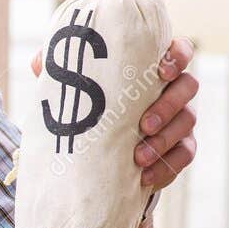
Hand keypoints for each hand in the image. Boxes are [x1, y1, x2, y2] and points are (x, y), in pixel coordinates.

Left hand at [29, 35, 197, 189]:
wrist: (100, 152)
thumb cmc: (91, 106)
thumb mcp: (76, 88)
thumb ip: (61, 71)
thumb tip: (39, 62)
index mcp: (153, 67)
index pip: (180, 51)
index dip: (178, 56)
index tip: (163, 69)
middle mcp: (173, 89)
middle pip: (188, 86)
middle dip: (168, 105)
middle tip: (143, 124)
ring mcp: (180, 118)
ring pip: (187, 122)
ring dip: (165, 140)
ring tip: (138, 157)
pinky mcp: (180, 147)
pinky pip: (184, 154)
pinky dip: (166, 166)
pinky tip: (144, 176)